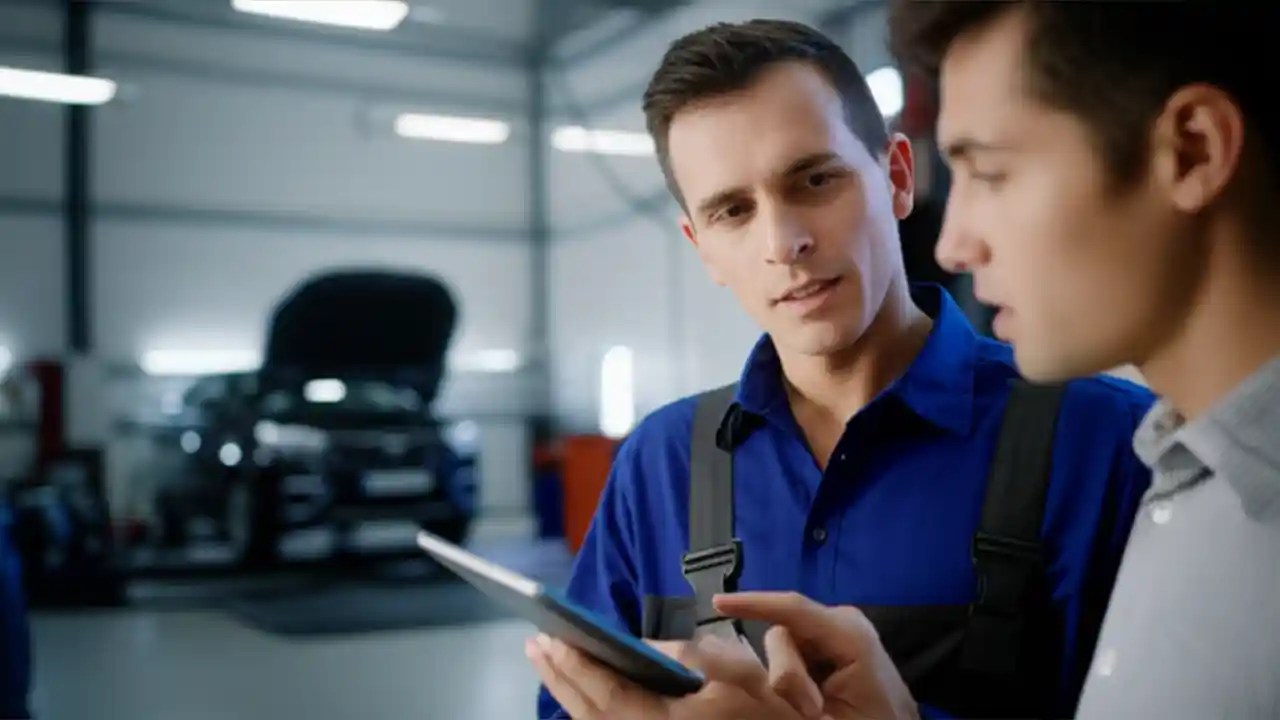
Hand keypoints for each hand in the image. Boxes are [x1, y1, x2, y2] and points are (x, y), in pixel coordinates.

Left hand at [526, 632, 825, 719]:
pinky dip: (590, 711)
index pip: (608, 692)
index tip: (550, 639)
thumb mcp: (747, 681)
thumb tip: (657, 648)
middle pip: (590, 712)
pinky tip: (584, 694)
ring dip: (569, 693)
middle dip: (560, 677)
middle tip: (536, 645)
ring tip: (550, 663)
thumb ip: (698, 658)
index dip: (576, 665)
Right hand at [714, 592, 919, 719]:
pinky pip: (795, 651)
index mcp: (850, 634)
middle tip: (807, 710)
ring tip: (814, 709)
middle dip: (785, 673)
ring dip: (790, 678)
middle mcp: (843, 623)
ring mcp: (838, 633)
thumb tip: (748, 668)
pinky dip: (791, 674)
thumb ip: (788, 682)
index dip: (752, 604)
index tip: (717, 603)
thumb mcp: (826, 715)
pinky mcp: (832, 645)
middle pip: (785, 633)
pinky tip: (809, 698)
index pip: (792, 609)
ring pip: (785, 644)